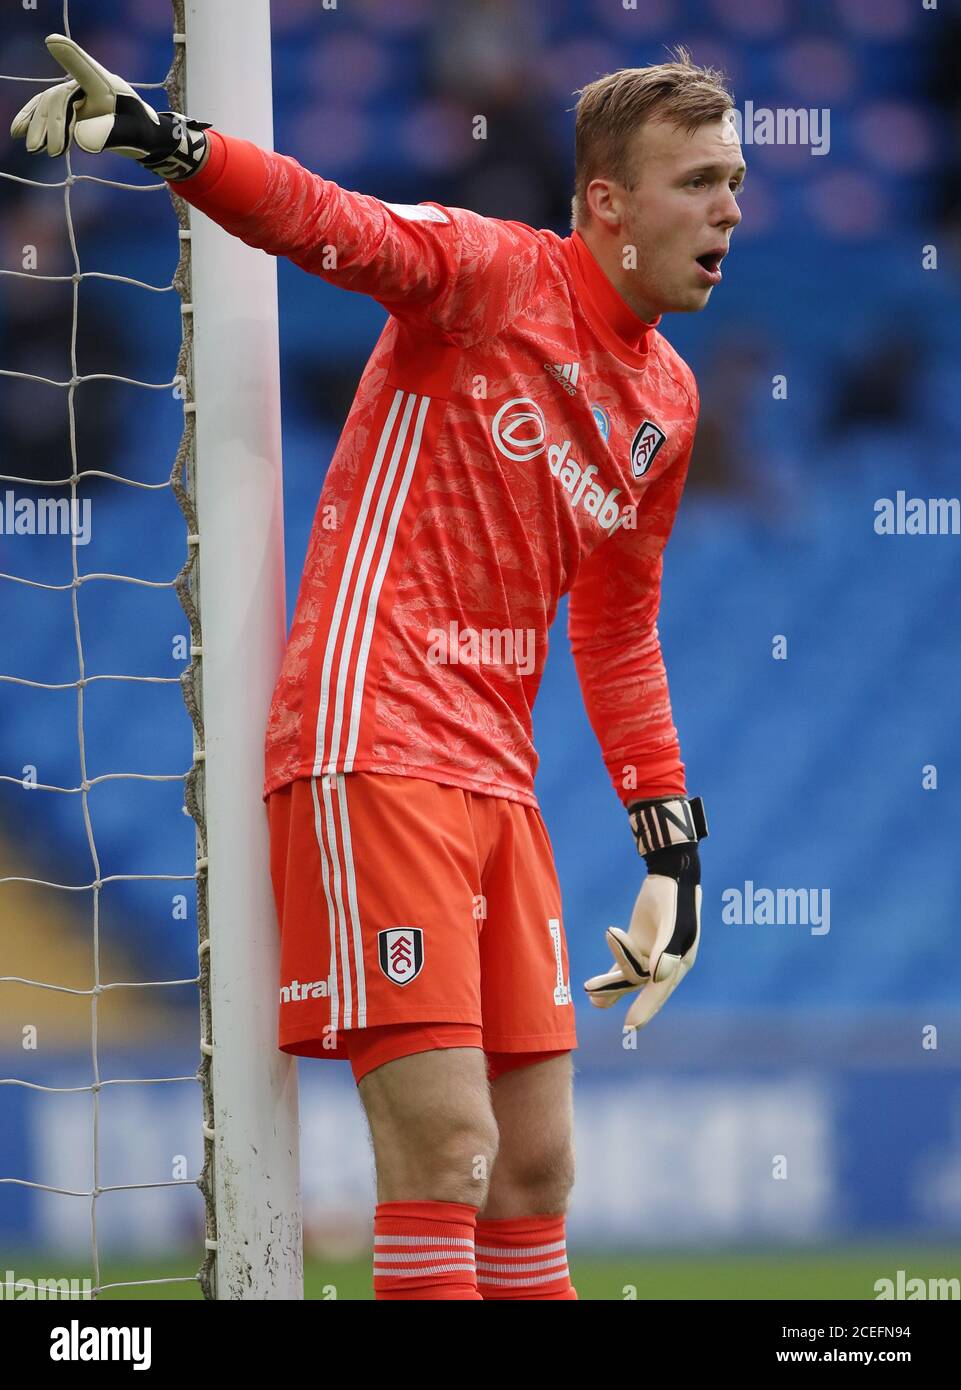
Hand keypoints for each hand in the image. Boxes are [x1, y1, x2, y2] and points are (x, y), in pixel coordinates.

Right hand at [10, 33, 210, 179]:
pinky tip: (19, 131)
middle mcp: (87, 85)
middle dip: (51, 124)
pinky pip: (45, 109)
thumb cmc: (143, 133)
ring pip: (49, 105)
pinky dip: (32, 119)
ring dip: (39, 126)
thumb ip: (110, 135)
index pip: (86, 70)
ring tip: (33, 148)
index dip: (70, 57)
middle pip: (60, 98)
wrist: (144, 135)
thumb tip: (80, 139)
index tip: (53, 42)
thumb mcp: (134, 136)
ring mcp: (76, 93)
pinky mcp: (69, 105)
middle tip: (49, 151)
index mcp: (106, 86)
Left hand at [584, 794, 706, 1029]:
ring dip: (610, 985)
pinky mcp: (637, 948)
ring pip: (628, 980)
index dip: (646, 1007)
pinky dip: (609, 979)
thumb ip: (667, 949)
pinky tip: (593, 991)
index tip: (630, 1025)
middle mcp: (665, 965)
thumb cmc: (673, 897)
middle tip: (594, 994)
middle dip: (618, 990)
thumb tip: (659, 977)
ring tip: (589, 992)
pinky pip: (621, 969)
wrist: (668, 875)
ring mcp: (650, 957)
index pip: (660, 989)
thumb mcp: (673, 921)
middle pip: (640, 986)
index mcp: (680, 962)